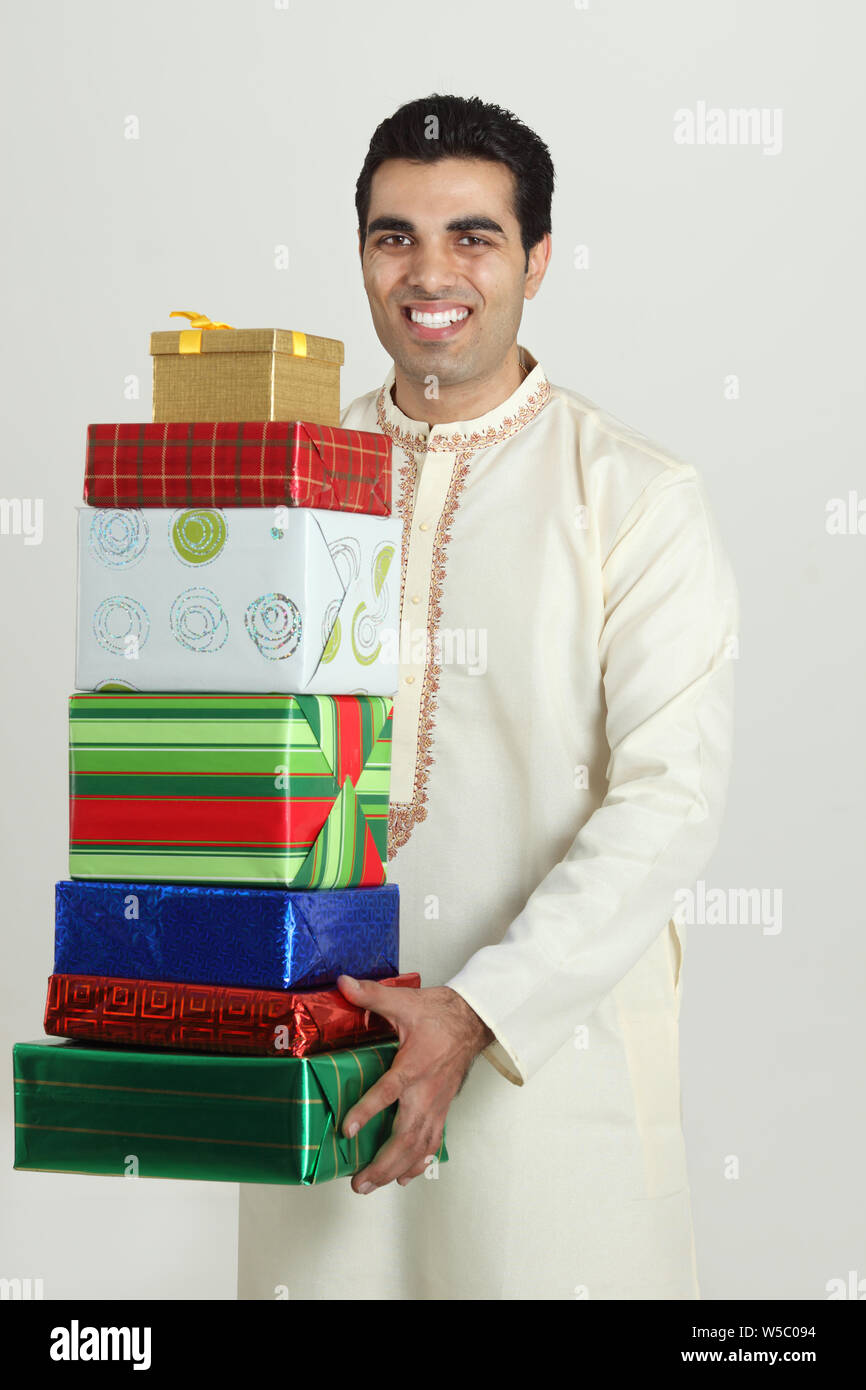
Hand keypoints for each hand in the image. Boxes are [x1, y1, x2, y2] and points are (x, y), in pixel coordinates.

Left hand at [336, 975, 494, 1193]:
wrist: (473, 1021)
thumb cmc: (438, 1014)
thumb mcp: (404, 1001)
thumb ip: (372, 994)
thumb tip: (343, 983)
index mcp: (414, 1064)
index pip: (390, 1091)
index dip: (368, 1110)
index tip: (348, 1129)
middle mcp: (427, 1091)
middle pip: (406, 1135)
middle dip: (382, 1162)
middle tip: (358, 1181)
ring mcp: (437, 1104)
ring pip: (419, 1146)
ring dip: (395, 1169)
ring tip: (371, 1186)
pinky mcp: (443, 1109)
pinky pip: (433, 1143)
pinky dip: (419, 1163)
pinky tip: (404, 1178)